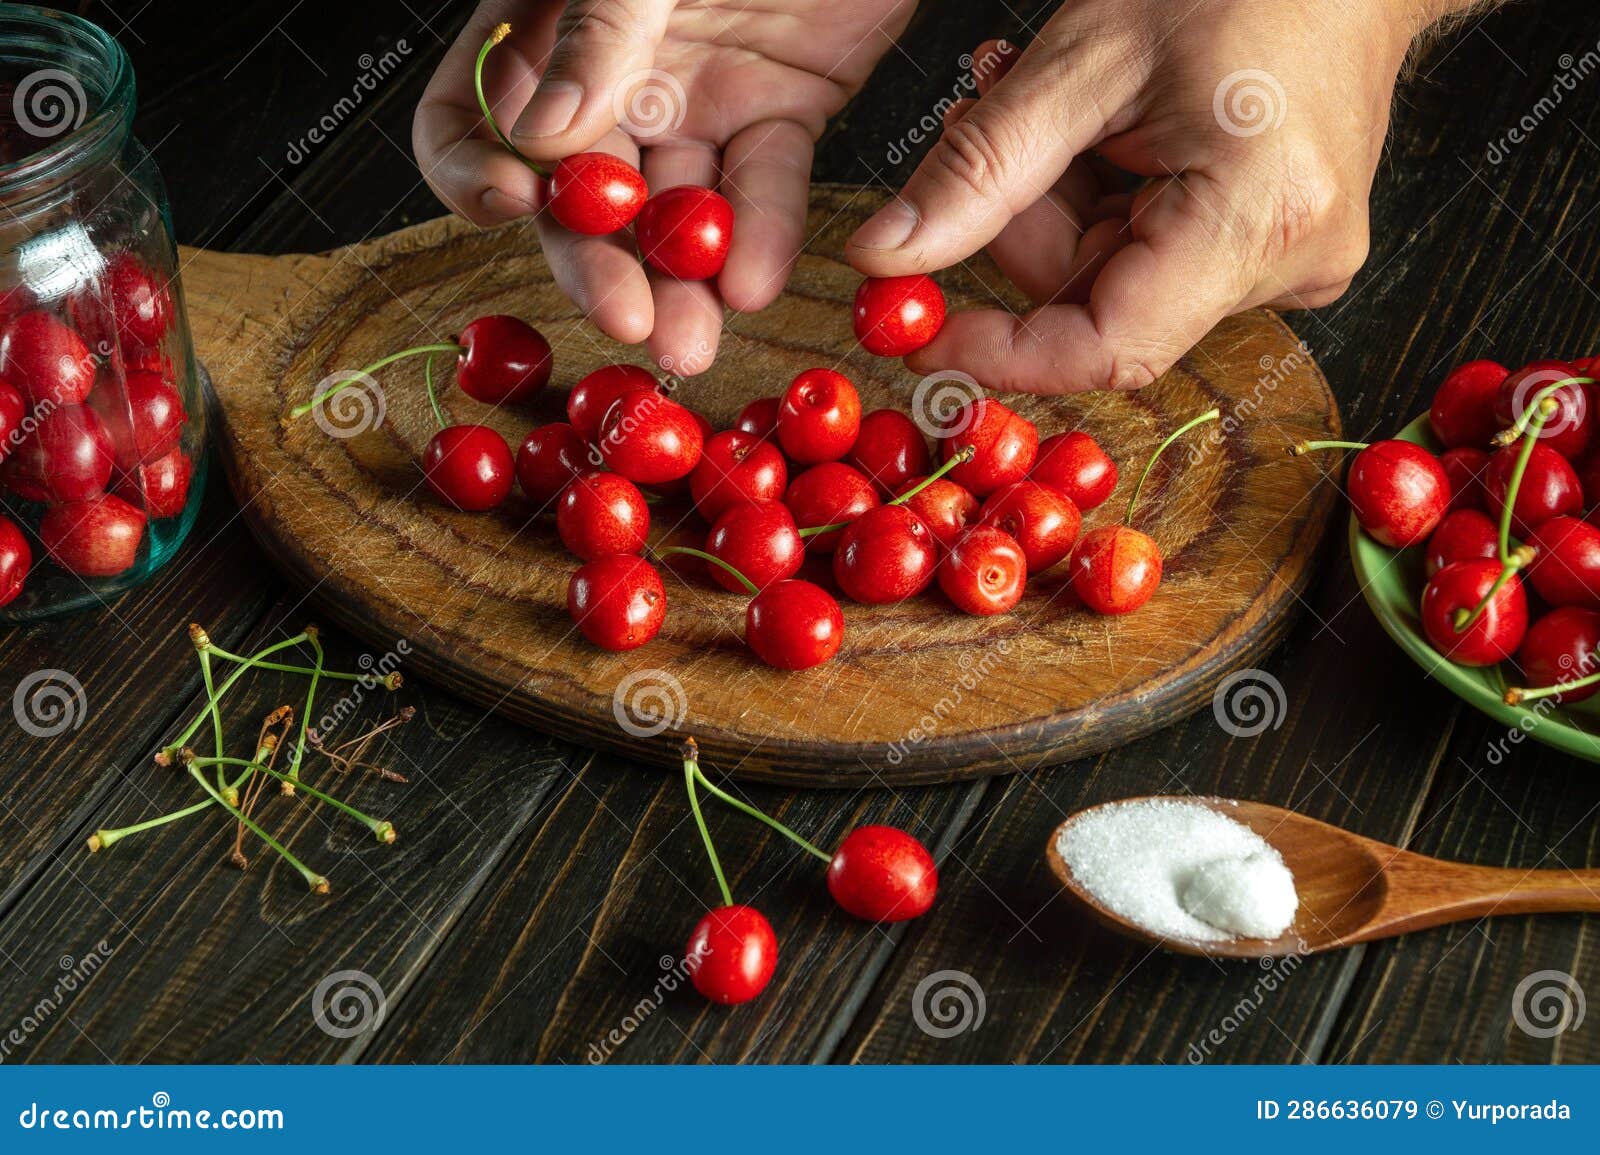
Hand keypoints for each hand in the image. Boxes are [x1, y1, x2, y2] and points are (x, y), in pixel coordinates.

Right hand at [414, 0, 914, 374]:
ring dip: (682, 283)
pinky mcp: (777, 111)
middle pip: (580, 195)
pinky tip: (756, 281)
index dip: (471, 171)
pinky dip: (762, 238)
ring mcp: (693, 101)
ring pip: (674, 213)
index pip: (468, 116)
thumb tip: (539, 138)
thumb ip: (599, 29)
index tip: (510, 205)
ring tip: (692, 344)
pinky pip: (763, 188)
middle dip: (600, 265)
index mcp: (546, 24)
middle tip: (627, 321)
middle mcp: (611, 77)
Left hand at [846, 0, 1463, 392]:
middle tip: (1004, 123)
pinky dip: (1108, 204)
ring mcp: (1290, 262)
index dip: (1001, 351)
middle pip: (1101, 308)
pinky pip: (1154, 259)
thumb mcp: (1085, 59)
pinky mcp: (1277, 249)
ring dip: (1067, 206)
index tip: (922, 330)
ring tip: (1077, 108)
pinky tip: (1114, 133)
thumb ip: (979, 169)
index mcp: (1257, 218)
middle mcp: (1288, 263)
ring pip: (1117, 283)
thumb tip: (885, 256)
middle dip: (1031, 228)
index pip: (1106, 347)